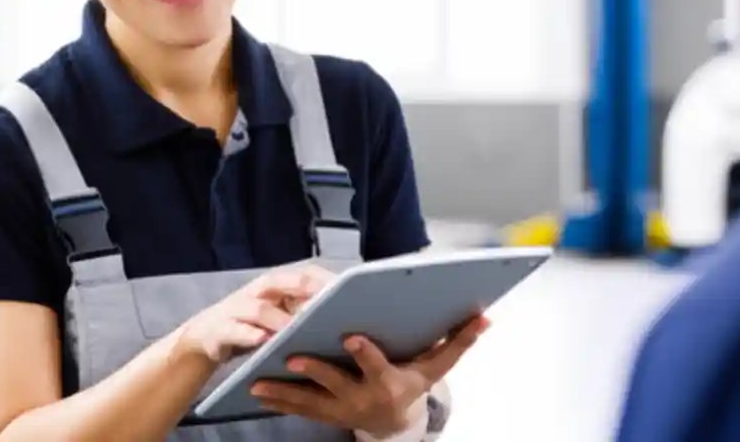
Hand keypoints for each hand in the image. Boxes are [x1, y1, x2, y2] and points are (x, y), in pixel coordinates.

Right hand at [174, 265, 335, 364]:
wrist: (207, 337)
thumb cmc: (254, 326)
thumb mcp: (280, 317)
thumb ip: (306, 314)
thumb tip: (349, 319)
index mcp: (278, 284)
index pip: (308, 275)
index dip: (330, 281)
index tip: (357, 291)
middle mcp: (259, 290)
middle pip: (287, 283)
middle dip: (310, 291)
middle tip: (334, 304)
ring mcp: (238, 307)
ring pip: (261, 308)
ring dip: (280, 319)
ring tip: (298, 328)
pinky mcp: (220, 328)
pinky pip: (235, 330)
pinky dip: (249, 335)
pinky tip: (262, 341)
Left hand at [251, 314, 489, 436]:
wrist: (397, 425)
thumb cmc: (414, 384)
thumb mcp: (436, 367)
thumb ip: (458, 341)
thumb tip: (485, 315)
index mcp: (391, 382)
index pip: (377, 366)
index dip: (364, 353)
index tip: (351, 335)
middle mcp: (364, 399)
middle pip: (336, 383)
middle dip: (315, 369)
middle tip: (292, 354)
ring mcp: (341, 410)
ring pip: (309, 400)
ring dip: (283, 390)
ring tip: (258, 378)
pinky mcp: (325, 416)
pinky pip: (297, 408)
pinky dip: (276, 398)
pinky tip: (254, 386)